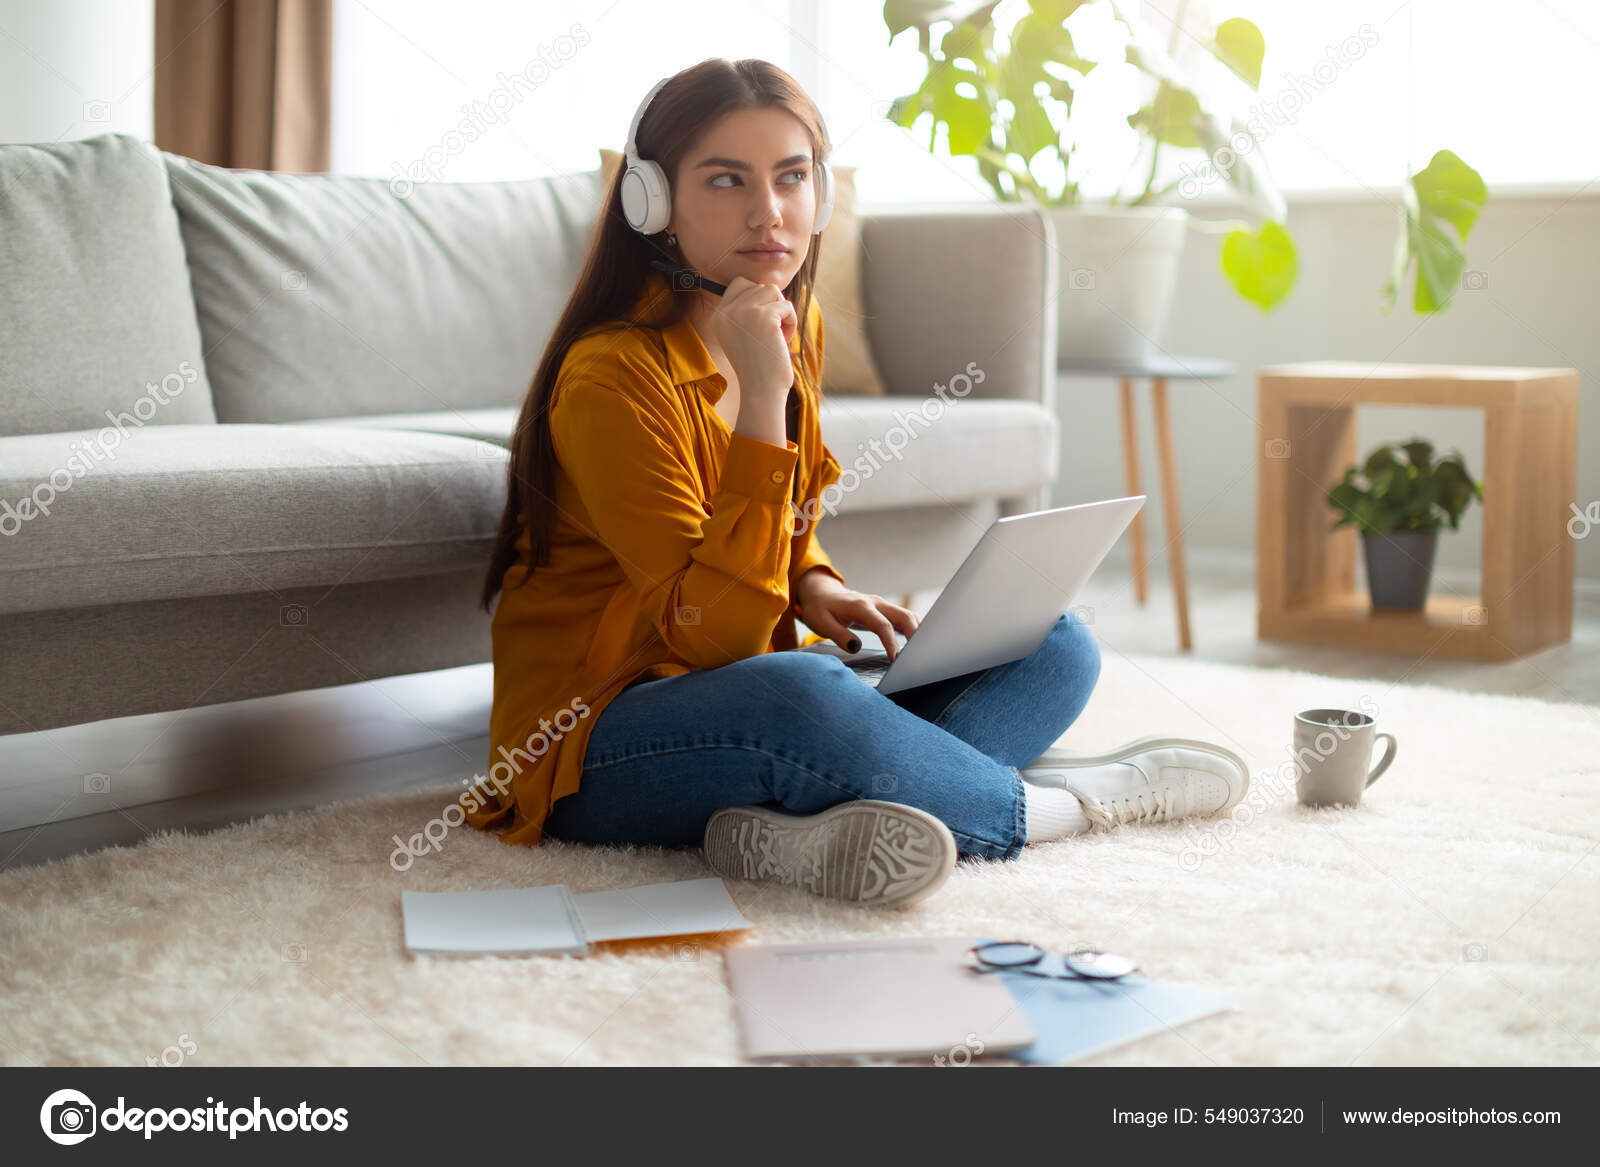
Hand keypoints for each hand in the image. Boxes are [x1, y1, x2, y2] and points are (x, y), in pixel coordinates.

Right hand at [710, 276, 795, 403]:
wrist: (761, 390)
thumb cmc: (758, 367)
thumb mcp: (743, 335)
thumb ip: (749, 312)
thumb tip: (769, 289)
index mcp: (719, 317)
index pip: (739, 284)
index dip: (758, 297)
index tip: (764, 322)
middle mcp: (727, 311)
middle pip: (758, 285)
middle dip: (771, 305)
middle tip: (772, 330)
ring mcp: (744, 311)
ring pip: (772, 290)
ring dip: (782, 311)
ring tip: (779, 335)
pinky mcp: (764, 316)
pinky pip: (787, 306)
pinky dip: (791, 322)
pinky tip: (783, 341)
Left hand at [793, 571, 919, 662]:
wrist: (819, 593)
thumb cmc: (819, 609)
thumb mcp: (821, 623)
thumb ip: (839, 635)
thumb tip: (855, 647)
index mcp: (860, 606)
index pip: (882, 625)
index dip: (891, 643)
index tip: (896, 659)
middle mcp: (875, 602)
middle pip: (904, 616)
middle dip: (915, 634)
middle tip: (919, 656)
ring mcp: (881, 605)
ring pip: (907, 615)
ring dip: (917, 631)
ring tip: (921, 652)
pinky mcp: (883, 610)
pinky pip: (903, 618)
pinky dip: (912, 629)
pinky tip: (916, 644)